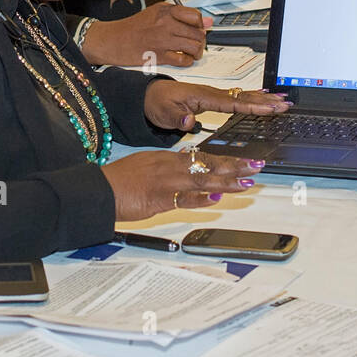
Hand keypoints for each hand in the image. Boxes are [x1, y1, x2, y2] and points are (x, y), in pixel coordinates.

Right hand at [80, 3, 211, 66]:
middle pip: (197, 33)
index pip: (195, 16)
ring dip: (196, 52)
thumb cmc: (133, 28)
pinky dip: (187, 61)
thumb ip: (181, 16)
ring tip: (191, 52)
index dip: (200, 24)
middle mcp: (165, 23)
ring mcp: (163, 40)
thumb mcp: (156, 13)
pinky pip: (183, 60)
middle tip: (195, 43)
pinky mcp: (159, 56)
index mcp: (165, 11)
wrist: (112, 40)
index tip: (198, 28)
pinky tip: (182, 59)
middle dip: (200, 40)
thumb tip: (206, 21)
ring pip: (194, 46)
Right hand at [101, 149, 263, 220]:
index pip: (202, 157)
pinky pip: (182, 199)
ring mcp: (165, 183)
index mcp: (167, 158)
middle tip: (257, 165)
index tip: (245, 160)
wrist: (100, 189)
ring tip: (246, 181)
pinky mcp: (158, 199)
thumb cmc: (120, 180)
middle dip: (235, 166)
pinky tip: (215, 199)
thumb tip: (188, 168)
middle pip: (207, 165)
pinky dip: (200, 199)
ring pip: (201, 180)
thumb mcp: (147, 165)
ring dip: (226, 181)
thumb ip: (169, 167)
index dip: (226, 159)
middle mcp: (170, 167)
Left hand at [143, 80, 291, 132]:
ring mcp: (213, 95)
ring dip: (263, 98)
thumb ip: (178, 117)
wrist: (148, 96)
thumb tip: (189, 120)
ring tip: (281, 99)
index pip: (233, 103)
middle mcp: (211, 94)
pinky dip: (252, 97)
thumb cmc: (156, 103)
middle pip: (244, 97)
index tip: (269, 107)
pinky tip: (262, 97)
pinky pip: (236, 97)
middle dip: (266, 100)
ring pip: (243, 96)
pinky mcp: (212, 98)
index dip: (252, 106)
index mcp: (203, 97)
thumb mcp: (164, 112)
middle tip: (285, 102)